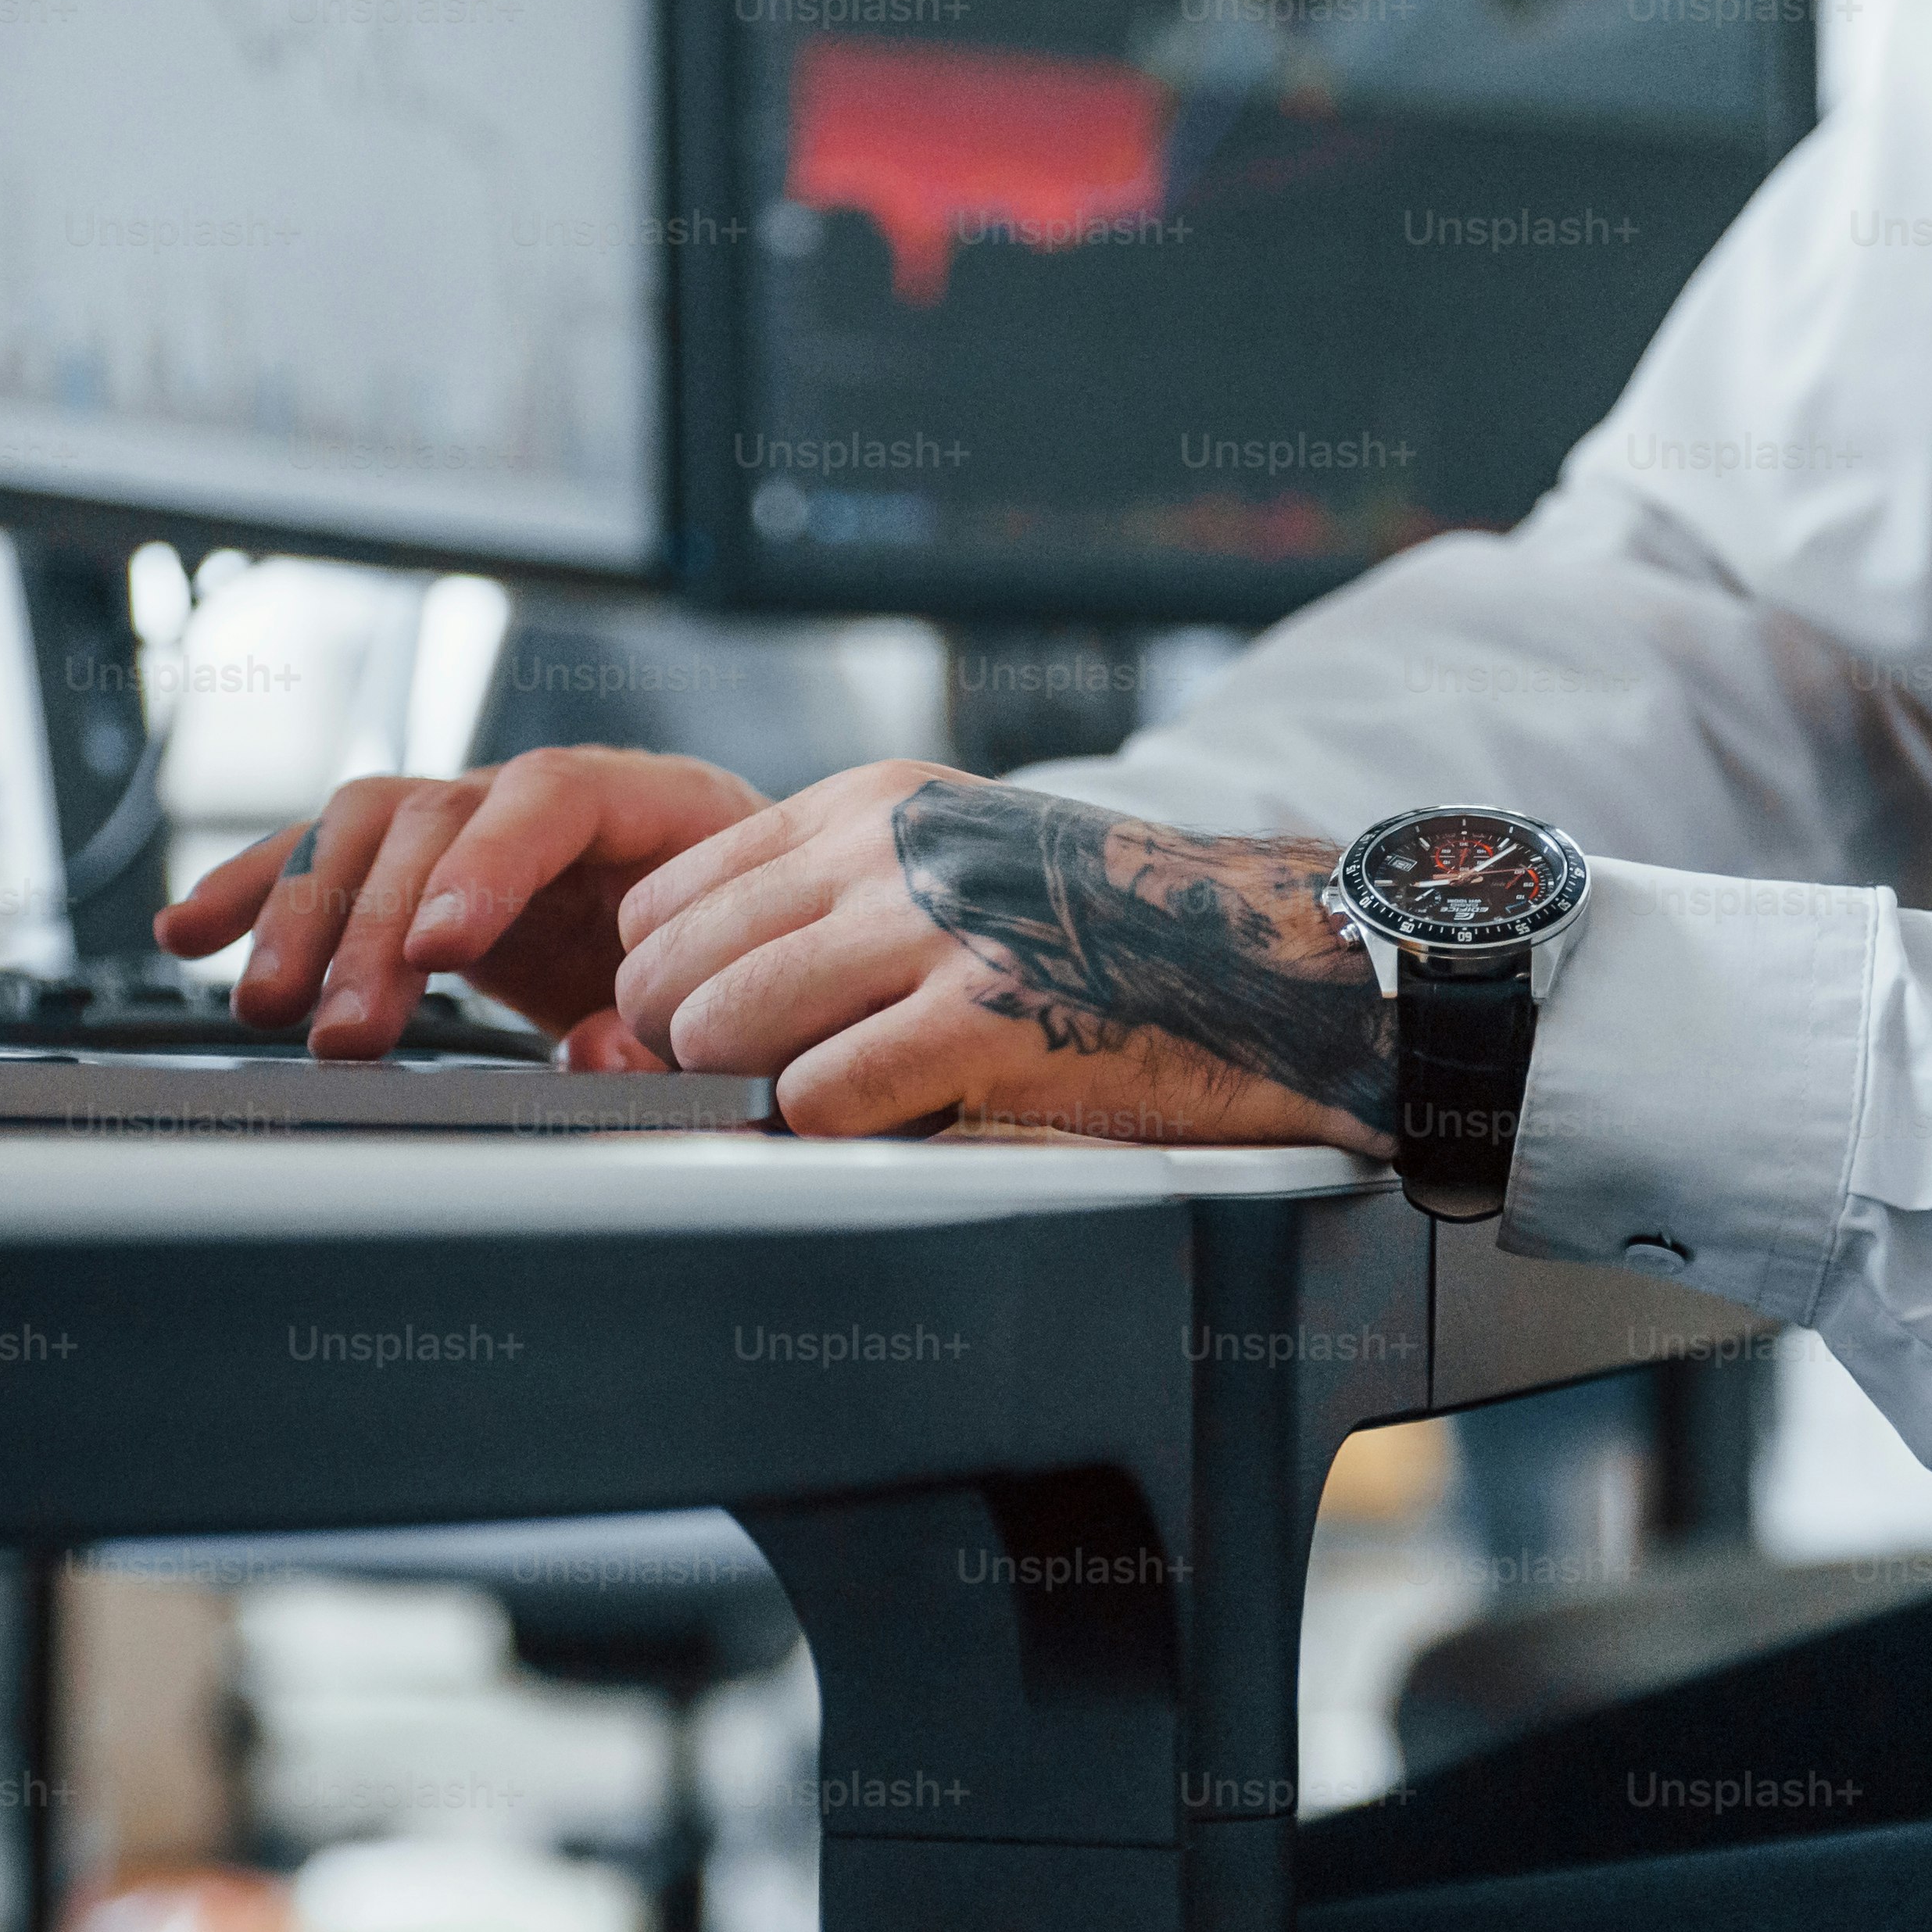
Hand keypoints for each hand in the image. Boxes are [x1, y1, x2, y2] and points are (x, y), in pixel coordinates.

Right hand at [151, 746, 765, 1061]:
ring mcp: (490, 833)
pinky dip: (259, 892)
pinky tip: (193, 933)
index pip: (555, 796)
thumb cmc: (770, 982)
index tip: (439, 949)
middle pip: (441, 816)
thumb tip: (596, 1052)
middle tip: (342, 1032)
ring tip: (266, 1005)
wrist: (769, 966)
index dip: (487, 864)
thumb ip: (681, 1035)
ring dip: (306, 913)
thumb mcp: (751, 1016)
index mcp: (666, 808)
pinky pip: (333, 861)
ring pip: (372, 830)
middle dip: (375, 924)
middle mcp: (563, 803)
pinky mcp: (433, 876)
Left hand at [610, 760, 1393, 1150]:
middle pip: (671, 970)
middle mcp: (889, 848)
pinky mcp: (987, 1020)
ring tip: (823, 1102)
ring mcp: (938, 930)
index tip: (706, 1029)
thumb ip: (828, 898)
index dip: (665, 980)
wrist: (1266, 958)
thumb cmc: (1106, 932)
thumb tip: (677, 986)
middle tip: (752, 1088)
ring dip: (751, 1090)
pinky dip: (831, 1129)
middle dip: (687, 1050)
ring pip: (724, 1028)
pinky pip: (818, 1098)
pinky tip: (894, 1118)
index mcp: (871, 802)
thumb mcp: (954, 860)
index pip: (666, 894)